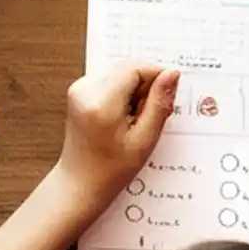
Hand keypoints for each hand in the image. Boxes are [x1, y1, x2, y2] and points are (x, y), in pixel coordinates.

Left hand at [55, 64, 179, 206]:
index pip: (135, 68)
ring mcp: (78, 89)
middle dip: (144, 84)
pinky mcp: (77, 91)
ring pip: (119, 71)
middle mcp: (85, 90)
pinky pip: (108, 79)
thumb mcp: (144, 140)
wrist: (80, 182)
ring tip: (135, 118)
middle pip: (126, 67)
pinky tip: (123, 115)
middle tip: (148, 114)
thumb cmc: (110, 170)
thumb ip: (159, 104)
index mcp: (101, 102)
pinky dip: (121, 91)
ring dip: (133, 88)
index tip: (166, 96)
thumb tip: (171, 75)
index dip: (156, 77)